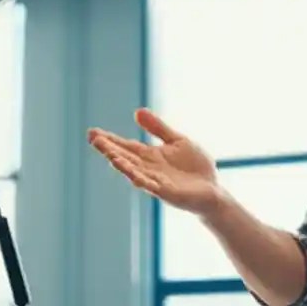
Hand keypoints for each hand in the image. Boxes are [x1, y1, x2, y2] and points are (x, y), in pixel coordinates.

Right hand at [88, 108, 221, 214]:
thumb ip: (158, 128)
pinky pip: (153, 187)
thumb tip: (137, 112)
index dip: (110, 140)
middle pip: (126, 158)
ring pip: (135, 173)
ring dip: (123, 165)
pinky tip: (133, 176)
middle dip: (110, 150)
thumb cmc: (195, 167)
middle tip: (94, 140)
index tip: (92, 132)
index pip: (126, 147)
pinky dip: (143, 181)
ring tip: (109, 156)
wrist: (214, 191)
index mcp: (150, 156)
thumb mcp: (177, 141)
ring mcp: (157, 182)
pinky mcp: (169, 193)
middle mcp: (149, 169)